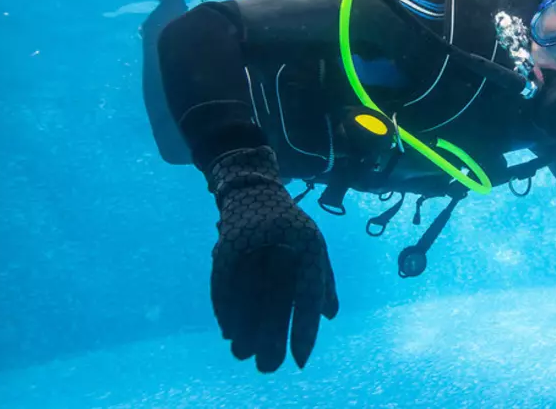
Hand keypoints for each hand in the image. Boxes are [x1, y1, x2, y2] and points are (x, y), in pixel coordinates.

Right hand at [209, 148, 338, 371]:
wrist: (253, 188)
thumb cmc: (289, 223)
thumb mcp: (314, 245)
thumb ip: (324, 282)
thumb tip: (329, 317)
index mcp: (309, 247)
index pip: (309, 296)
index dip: (304, 329)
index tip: (300, 359)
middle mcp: (283, 247)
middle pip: (277, 303)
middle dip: (271, 338)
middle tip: (269, 367)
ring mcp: (254, 246)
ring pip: (250, 297)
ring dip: (246, 330)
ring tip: (243, 354)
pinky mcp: (227, 246)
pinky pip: (226, 284)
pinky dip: (226, 310)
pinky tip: (228, 330)